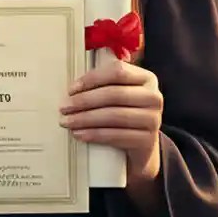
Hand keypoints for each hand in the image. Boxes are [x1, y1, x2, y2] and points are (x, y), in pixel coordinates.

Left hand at [60, 60, 162, 180]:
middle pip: (115, 94)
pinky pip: (117, 136)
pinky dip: (95, 134)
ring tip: (68, 122)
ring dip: (86, 119)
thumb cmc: (123, 112)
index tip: (71, 89)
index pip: (117, 71)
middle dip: (85, 100)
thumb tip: (73, 85)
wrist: (141, 145)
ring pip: (115, 116)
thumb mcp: (119, 94)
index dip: (92, 79)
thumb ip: (103, 83)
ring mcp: (153, 119)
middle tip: (64, 107)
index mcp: (146, 78)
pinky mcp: (147, 140)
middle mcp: (153, 96)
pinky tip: (80, 134)